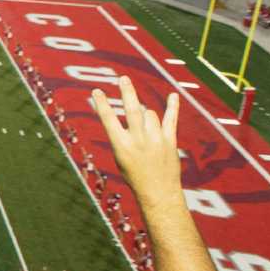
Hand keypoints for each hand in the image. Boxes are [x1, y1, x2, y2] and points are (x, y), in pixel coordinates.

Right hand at [90, 76, 181, 204]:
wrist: (158, 192)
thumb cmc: (135, 175)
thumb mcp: (121, 157)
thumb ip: (124, 135)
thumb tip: (137, 112)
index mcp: (121, 145)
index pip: (108, 119)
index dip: (101, 104)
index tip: (96, 91)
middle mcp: (138, 140)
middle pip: (132, 110)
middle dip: (127, 92)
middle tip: (123, 79)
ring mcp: (155, 139)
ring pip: (149, 114)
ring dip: (145, 116)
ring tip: (144, 131)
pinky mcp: (169, 141)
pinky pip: (170, 119)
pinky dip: (172, 107)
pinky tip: (173, 95)